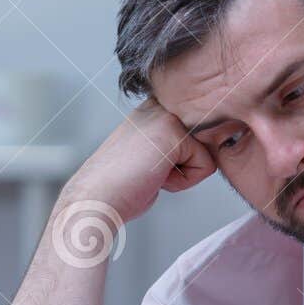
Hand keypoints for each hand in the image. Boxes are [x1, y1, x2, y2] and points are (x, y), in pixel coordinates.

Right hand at [62, 98, 216, 226]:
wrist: (97, 198)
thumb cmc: (119, 187)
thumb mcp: (151, 157)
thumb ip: (173, 147)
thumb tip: (202, 151)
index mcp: (153, 109)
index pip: (196, 134)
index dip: (182, 160)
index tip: (152, 166)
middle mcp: (160, 105)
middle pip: (204, 143)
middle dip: (184, 166)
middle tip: (150, 171)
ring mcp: (166, 114)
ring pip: (206, 153)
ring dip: (183, 175)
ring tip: (151, 174)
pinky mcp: (173, 131)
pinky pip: (205, 166)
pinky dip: (183, 182)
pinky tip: (154, 177)